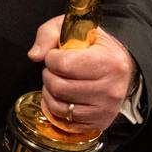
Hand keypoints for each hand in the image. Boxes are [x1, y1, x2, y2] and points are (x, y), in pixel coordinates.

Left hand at [28, 15, 135, 132]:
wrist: (117, 65)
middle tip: (56, 70)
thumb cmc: (93, 46)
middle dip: (49, 76)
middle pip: (58, 87)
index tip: (56, 55)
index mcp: (109, 62)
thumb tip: (34, 55)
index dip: (51, 58)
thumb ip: (48, 35)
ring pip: (59, 106)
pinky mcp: (100, 122)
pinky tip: (61, 97)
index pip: (63, 64)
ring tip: (59, 81)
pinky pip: (65, 121)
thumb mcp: (72, 28)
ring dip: (50, 93)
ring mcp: (106, 109)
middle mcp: (111, 89)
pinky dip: (56, 109)